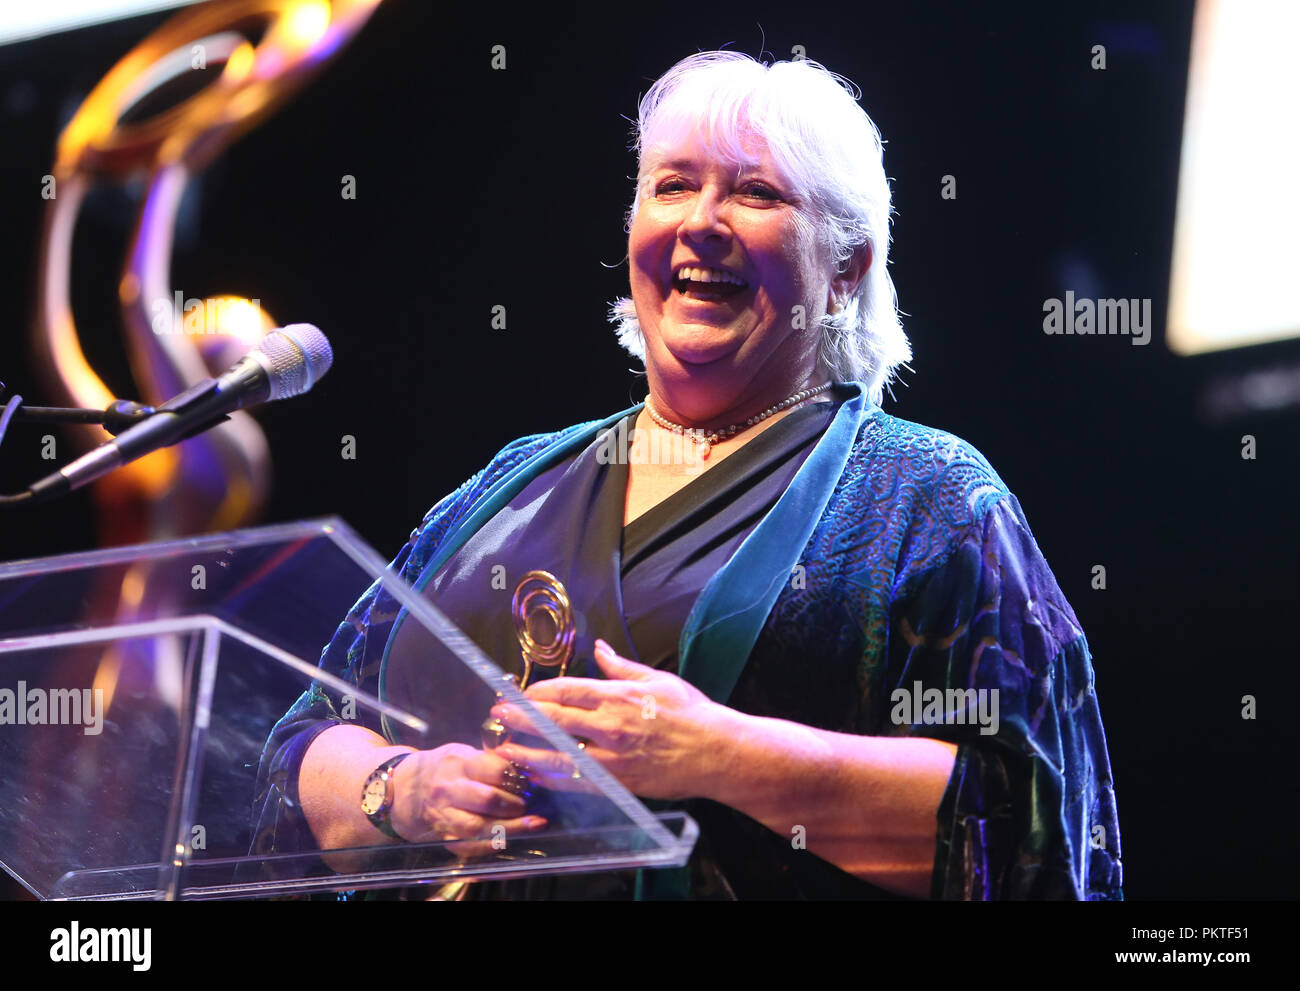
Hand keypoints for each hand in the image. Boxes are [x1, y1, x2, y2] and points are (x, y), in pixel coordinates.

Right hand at [389, 743, 546, 856]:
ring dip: (510, 828)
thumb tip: (526, 765)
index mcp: (457, 763)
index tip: (527, 781)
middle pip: (488, 800)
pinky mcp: (442, 835)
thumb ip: (489, 759)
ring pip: (479, 827)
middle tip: (528, 805)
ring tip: (532, 824)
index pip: (493, 769)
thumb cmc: (444, 768)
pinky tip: (508, 840)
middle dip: (514, 805)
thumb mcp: (462, 753)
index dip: (516, 777)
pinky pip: (468, 846)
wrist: (405, 788)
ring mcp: (443, 815)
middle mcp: (448, 789)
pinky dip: (491, 846)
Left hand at [493, 639, 730, 800]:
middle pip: (553, 719)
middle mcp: (611, 726)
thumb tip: (598, 647)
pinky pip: (576, 782)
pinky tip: (535, 774)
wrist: (719, 754)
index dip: (537, 692)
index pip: (566, 690)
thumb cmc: (693, 715)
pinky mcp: (619, 784)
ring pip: (558, 754)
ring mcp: (613, 758)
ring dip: (527, 750)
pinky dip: (552, 777)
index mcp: (619, 696)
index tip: (519, 693)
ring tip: (504, 747)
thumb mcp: (658, 680)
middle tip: (497, 714)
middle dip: (521, 717)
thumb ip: (621, 666)